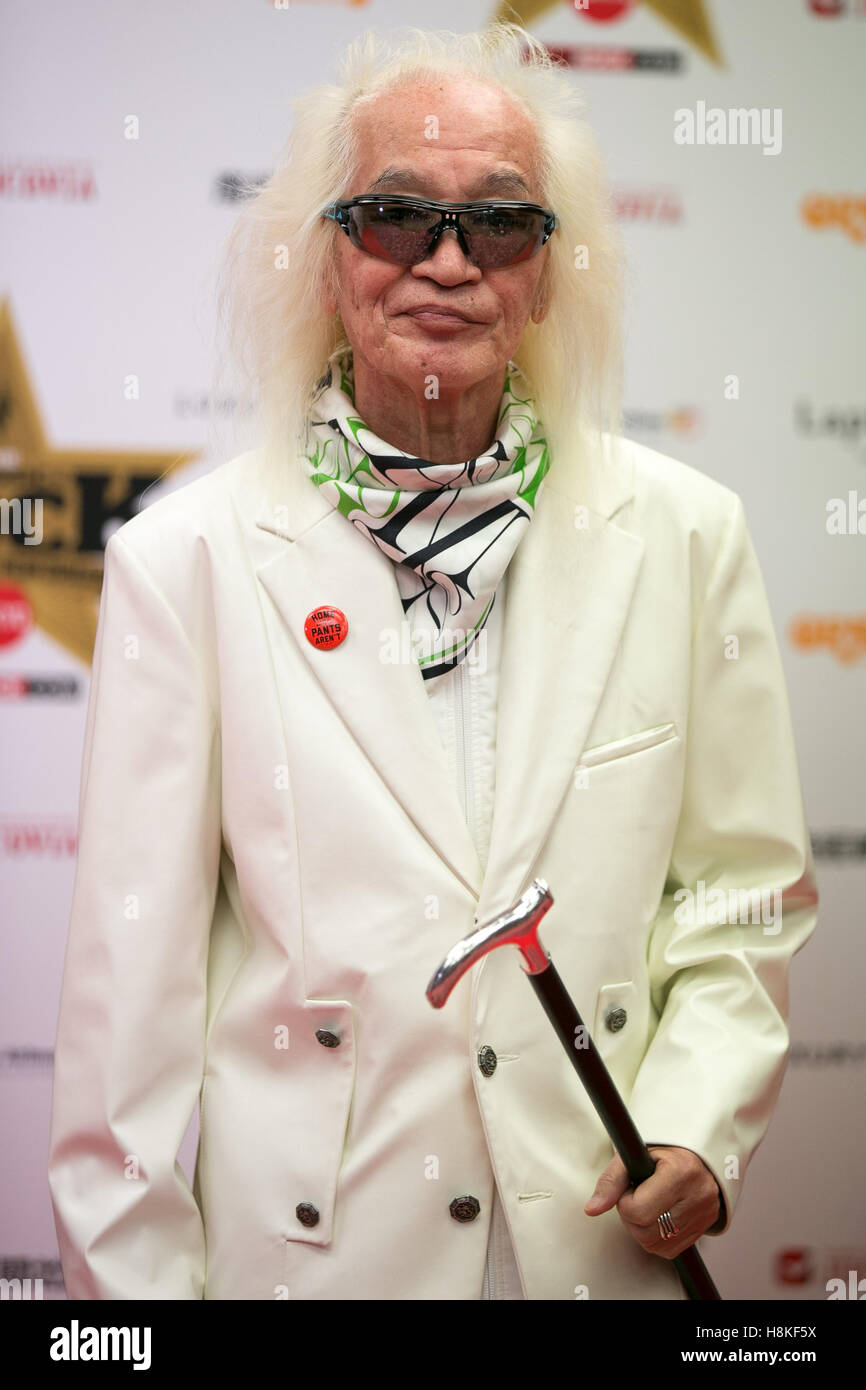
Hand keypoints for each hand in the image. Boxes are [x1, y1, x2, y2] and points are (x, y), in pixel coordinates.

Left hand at [584, 1145, 720, 1258]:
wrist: (692, 1156)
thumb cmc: (659, 1154)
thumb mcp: (632, 1156)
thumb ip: (610, 1182)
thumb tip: (592, 1209)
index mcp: (681, 1171)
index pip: (638, 1210)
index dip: (625, 1201)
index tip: (631, 1186)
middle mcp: (698, 1195)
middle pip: (646, 1231)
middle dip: (632, 1216)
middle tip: (638, 1195)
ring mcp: (704, 1214)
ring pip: (655, 1244)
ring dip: (642, 1228)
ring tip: (648, 1204)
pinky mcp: (704, 1228)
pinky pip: (668, 1249)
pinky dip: (656, 1237)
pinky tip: (659, 1215)